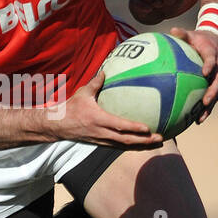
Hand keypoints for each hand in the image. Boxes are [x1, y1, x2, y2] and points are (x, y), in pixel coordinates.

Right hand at [50, 69, 164, 147]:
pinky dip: (132, 145)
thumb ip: (96, 82)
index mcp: (98, 120)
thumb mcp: (83, 93)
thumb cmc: (71, 107)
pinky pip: (119, 146)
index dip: (134, 128)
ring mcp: (102, 140)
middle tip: (160, 138)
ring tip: (156, 143)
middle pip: (126, 141)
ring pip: (124, 146)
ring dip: (141, 146)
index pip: (119, 126)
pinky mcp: (101, 143)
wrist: (58, 125)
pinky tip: (142, 143)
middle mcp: (102, 133)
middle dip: (144, 141)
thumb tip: (106, 70)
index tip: (148, 128)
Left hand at [169, 27, 217, 122]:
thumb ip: (183, 34)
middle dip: (212, 93)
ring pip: (216, 94)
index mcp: (213, 54)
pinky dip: (205, 109)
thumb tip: (172, 30)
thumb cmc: (199, 38)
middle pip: (217, 82)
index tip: (205, 72)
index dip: (209, 66)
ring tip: (200, 119)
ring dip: (209, 107)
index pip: (212, 60)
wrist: (215, 41)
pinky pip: (211, 97)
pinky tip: (195, 120)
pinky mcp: (215, 84)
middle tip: (205, 102)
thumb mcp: (192, 34)